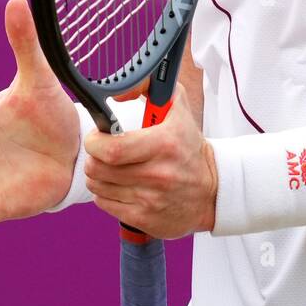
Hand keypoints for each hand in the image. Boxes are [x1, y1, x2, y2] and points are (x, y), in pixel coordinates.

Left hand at [84, 82, 217, 237]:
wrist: (213, 190)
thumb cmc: (189, 145)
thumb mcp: (177, 106)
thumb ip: (147, 86)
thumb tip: (117, 92)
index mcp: (164, 144)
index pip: (112, 149)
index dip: (95, 142)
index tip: (97, 136)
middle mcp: (157, 175)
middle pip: (99, 169)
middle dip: (93, 157)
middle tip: (101, 152)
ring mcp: (150, 200)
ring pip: (98, 186)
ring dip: (98, 175)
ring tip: (110, 167)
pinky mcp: (145, 219)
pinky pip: (105, 204)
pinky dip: (105, 193)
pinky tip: (118, 185)